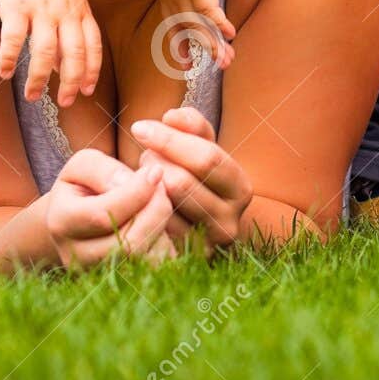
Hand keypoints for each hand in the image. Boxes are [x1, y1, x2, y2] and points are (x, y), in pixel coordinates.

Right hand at [0, 0, 101, 107]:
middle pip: (74, 53)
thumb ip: (68, 34)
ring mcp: (41, 8)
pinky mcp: (15, 6)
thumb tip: (64, 70)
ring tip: (33, 96)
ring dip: (40, 78)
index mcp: (81, 10)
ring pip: (45, 51)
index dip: (92, 71)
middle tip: (65, 102)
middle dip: (71, 82)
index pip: (93, 46)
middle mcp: (65, 11)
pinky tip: (5, 73)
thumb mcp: (66, 4)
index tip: (87, 91)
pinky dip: (10, 59)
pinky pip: (14, 39)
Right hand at [44, 150, 178, 268]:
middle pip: (127, 244)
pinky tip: (156, 224)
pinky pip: (156, 267)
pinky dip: (165, 243)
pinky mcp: (123, 282)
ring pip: (145, 259)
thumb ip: (104, 170)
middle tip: (162, 188)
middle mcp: (76, 257)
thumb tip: (136, 182)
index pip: (103, 215)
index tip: (156, 171)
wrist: (81, 218)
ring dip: (161, 227)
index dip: (136, 192)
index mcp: (61, 223)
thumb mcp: (84, 166)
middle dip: (155, 211)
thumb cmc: (85, 185)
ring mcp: (98, 275)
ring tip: (157, 204)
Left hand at [131, 107, 252, 254]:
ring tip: (142, 174)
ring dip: (144, 186)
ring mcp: (203, 248)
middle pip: (182, 184)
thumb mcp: (202, 146)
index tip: (139, 126)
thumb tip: (171, 116)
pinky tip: (137, 198)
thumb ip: (192, 124)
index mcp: (241, 189)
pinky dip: (139, 210)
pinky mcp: (179, 262)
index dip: (170, 140)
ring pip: (163, 209)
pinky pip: (150, 231)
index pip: (206, 158)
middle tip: (142, 155)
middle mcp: (230, 223)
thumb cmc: (198, 176)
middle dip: (154, 163)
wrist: (201, 225)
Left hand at [155, 0, 235, 69]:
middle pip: (185, 26)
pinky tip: (230, 33)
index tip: (185, 62)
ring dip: (213, 42)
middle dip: (202, 48)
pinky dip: (219, 22)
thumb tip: (208, 1)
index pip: (171, 21)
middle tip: (217, 65)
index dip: (178, 42)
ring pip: (196, 22)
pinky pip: (207, 7)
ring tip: (227, 58)